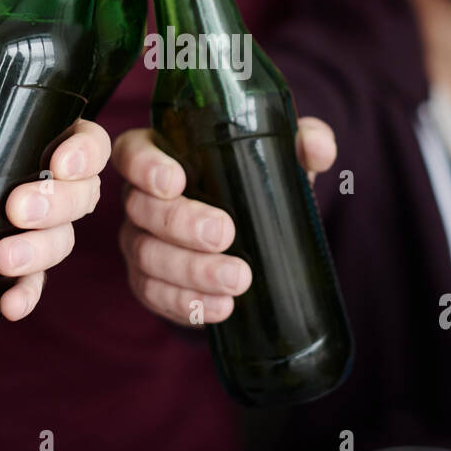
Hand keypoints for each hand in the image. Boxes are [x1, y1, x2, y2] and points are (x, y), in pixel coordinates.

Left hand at [0, 50, 108, 319]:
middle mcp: (34, 183)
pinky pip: (33, 285)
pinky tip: (9, 303)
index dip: (85, 151)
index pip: (82, 141)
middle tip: (17, 207)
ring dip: (42, 250)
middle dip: (59, 203)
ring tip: (3, 258)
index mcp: (25, 139)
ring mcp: (23, 230)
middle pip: (82, 193)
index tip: (59, 160)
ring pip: (63, 240)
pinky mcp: (4, 270)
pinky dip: (27, 295)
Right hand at [113, 117, 336, 326]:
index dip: (145, 166)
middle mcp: (140, 198)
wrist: (252, 239)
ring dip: (191, 271)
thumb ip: (303, 142)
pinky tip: (221, 308)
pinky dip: (187, 304)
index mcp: (162, 156)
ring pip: (147, 255)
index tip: (177, 181)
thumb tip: (317, 147)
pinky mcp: (149, 283)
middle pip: (140, 207)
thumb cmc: (255, 184)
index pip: (132, 152)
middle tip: (225, 234)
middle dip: (181, 223)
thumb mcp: (279, 159)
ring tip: (237, 280)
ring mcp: (140, 242)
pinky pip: (156, 295)